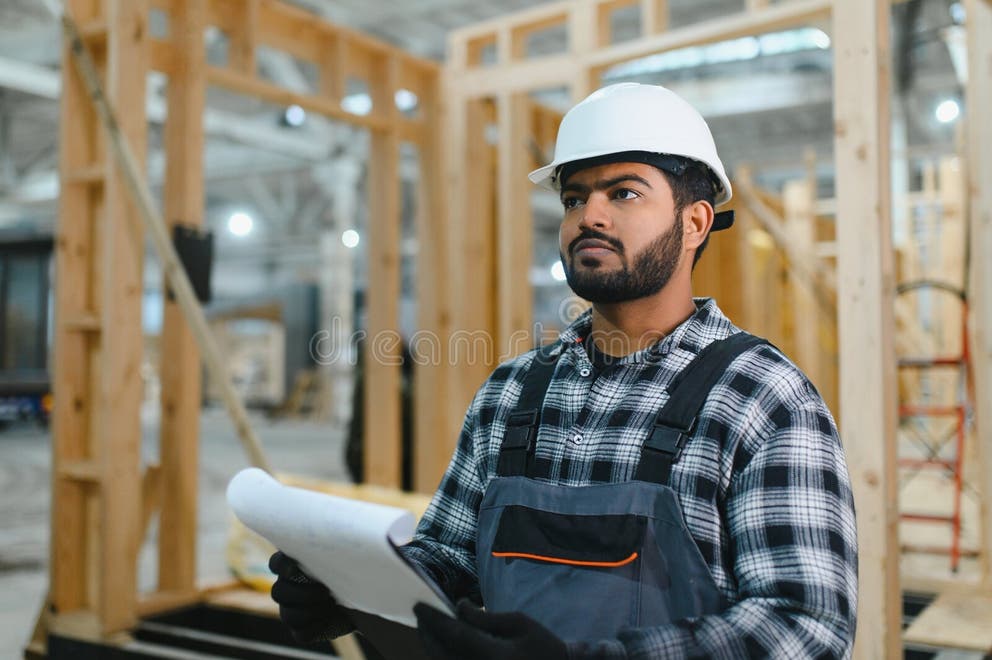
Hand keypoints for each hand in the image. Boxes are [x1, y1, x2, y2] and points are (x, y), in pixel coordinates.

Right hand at [268, 551, 354, 642]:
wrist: (358, 601)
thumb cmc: (346, 574)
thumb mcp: (339, 562)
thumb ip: (329, 556)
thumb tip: (337, 548)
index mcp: (293, 567)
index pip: (276, 563)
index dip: (281, 566)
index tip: (294, 569)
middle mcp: (286, 588)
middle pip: (278, 592)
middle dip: (303, 594)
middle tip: (326, 592)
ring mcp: (290, 611)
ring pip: (288, 615)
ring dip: (311, 612)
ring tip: (331, 605)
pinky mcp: (300, 630)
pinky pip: (300, 633)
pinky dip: (315, 628)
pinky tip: (328, 620)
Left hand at [414, 599, 567, 659]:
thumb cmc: (543, 646)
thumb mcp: (518, 623)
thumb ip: (485, 617)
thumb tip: (458, 608)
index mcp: (491, 656)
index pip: (453, 634)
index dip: (433, 618)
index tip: (418, 604)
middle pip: (441, 653)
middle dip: (427, 632)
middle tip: (420, 613)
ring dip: (432, 645)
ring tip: (429, 626)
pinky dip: (444, 654)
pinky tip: (444, 642)